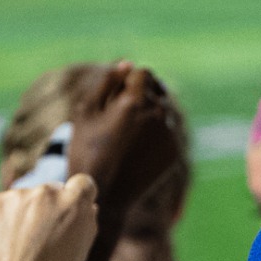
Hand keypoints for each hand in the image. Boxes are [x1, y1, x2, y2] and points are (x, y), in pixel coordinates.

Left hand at [0, 174, 99, 260]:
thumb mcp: (80, 252)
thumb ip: (87, 223)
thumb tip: (88, 205)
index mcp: (74, 203)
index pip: (83, 183)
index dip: (78, 195)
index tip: (70, 208)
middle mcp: (47, 192)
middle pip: (51, 191)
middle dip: (47, 208)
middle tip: (39, 240)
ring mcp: (18, 195)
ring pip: (24, 199)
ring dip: (24, 215)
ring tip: (19, 247)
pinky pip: (2, 205)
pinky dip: (2, 220)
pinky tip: (3, 244)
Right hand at [67, 62, 183, 217]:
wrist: (104, 196)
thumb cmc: (87, 151)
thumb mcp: (86, 112)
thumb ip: (106, 83)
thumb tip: (126, 64)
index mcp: (136, 101)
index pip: (141, 73)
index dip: (127, 81)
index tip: (115, 96)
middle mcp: (158, 114)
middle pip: (157, 88)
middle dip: (142, 92)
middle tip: (122, 111)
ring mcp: (169, 134)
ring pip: (166, 107)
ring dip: (151, 109)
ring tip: (130, 128)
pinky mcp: (174, 151)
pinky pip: (170, 129)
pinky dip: (158, 130)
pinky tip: (138, 145)